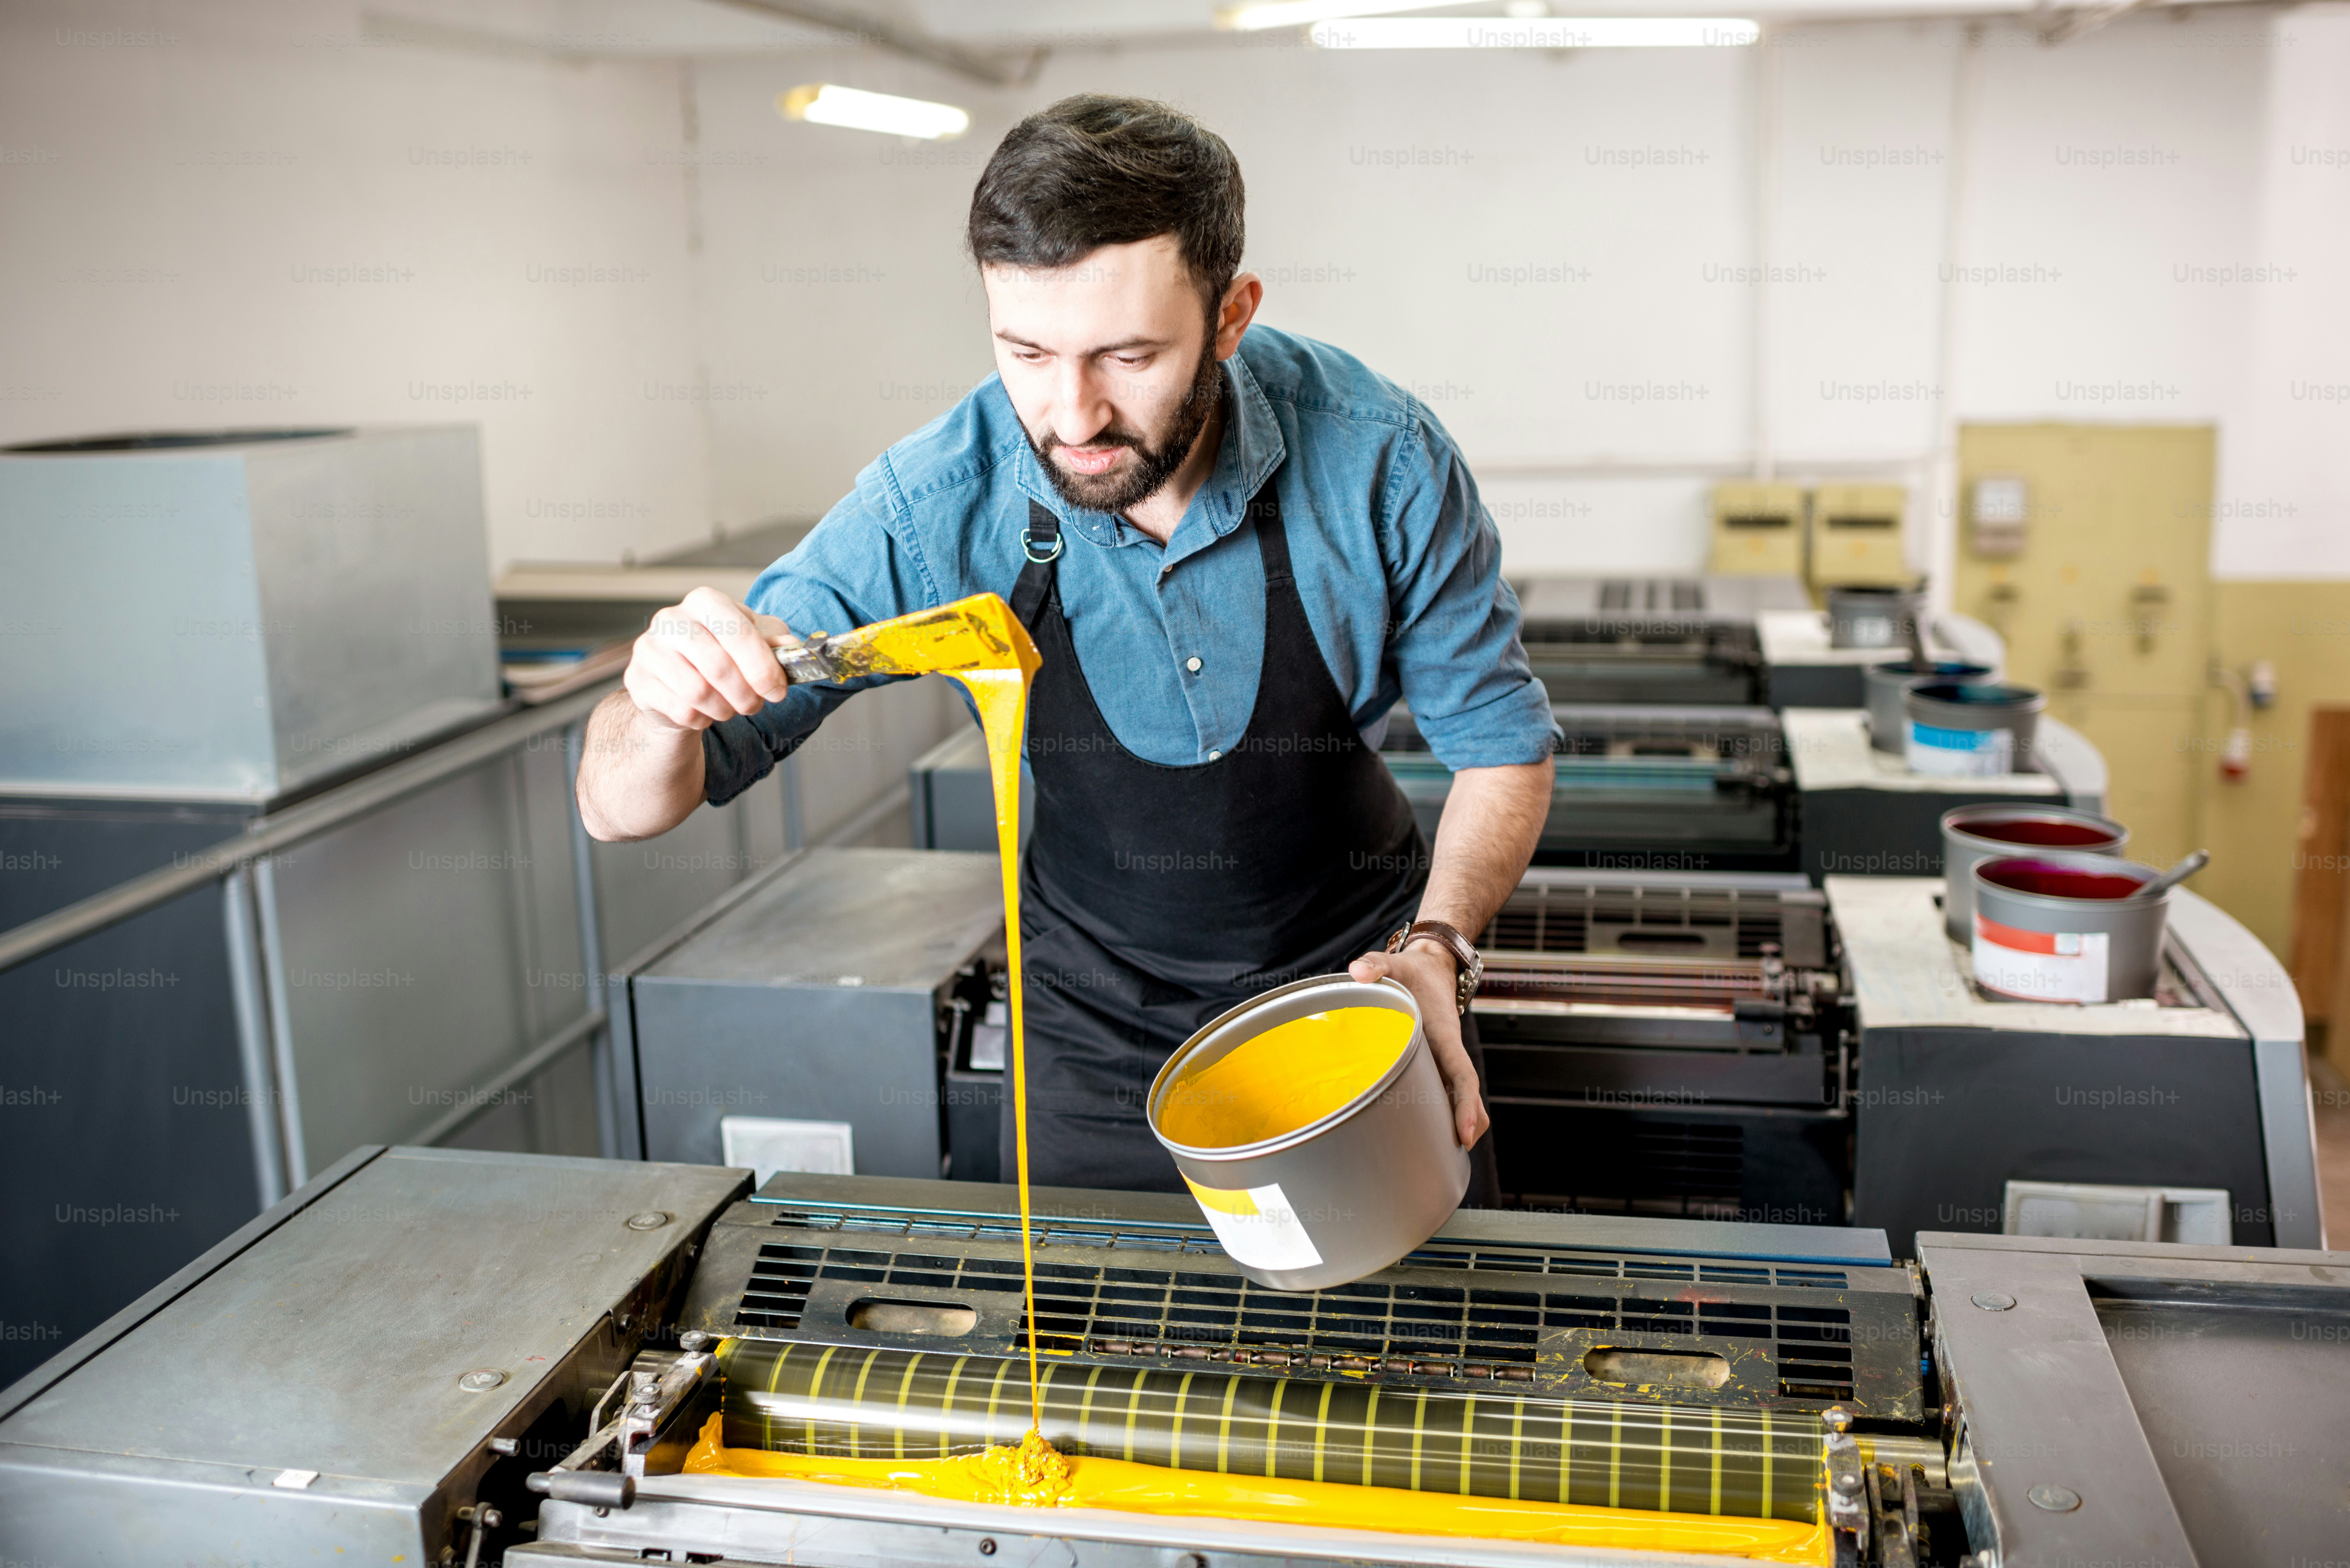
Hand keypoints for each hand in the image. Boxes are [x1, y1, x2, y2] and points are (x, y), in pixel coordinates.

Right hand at [622, 586, 794, 732]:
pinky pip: (680, 710)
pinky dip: (702, 719)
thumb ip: (774, 641)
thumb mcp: (753, 640)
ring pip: (697, 692)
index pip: (738, 633)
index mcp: (704, 601)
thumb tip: (791, 646)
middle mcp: (671, 619)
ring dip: (724, 709)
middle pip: (718, 666)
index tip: (778, 690)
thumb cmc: (720, 653)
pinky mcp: (637, 680)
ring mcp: (649, 649)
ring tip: (731, 708)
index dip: (762, 667)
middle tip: (755, 705)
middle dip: (746, 694)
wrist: (676, 678)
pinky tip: (705, 712)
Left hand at [1348, 941, 1488, 1150]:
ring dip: (1455, 1121)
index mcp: (1444, 1035)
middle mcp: (1448, 1052)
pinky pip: (1444, 1089)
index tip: (1467, 1133)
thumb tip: (1358, 971)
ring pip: (1457, 1095)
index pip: (1462, 1074)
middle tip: (1454, 1154)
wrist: (1432, 966)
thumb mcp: (1395, 963)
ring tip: (1438, 1155)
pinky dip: (1442, 1110)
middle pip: (1465, 1094)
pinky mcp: (1434, 1061)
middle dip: (1467, 1124)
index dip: (1466, 1104)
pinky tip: (1425, 1131)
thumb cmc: (1412, 970)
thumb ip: (1377, 964)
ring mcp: (1442, 1058)